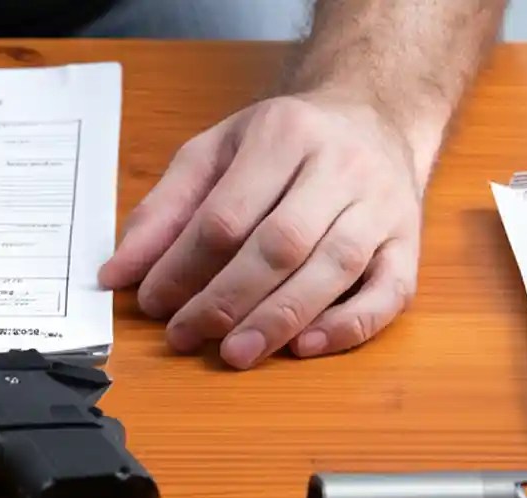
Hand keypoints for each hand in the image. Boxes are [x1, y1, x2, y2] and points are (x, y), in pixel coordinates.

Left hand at [98, 94, 421, 369]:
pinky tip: (306, 347)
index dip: (183, 266)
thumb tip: (116, 272)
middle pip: (280, 244)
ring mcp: (382, 205)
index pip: (226, 215)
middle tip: (185, 336)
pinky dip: (350, 326)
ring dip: (279, 319)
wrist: (373, 115)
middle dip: (226, 298)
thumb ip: (163, 211)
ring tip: (234, 353)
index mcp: (283, 136)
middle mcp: (340, 167)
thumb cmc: (284, 143)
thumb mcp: (213, 153)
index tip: (152, 301)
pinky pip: (390, 291)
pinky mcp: (410, 242)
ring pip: (333, 269)